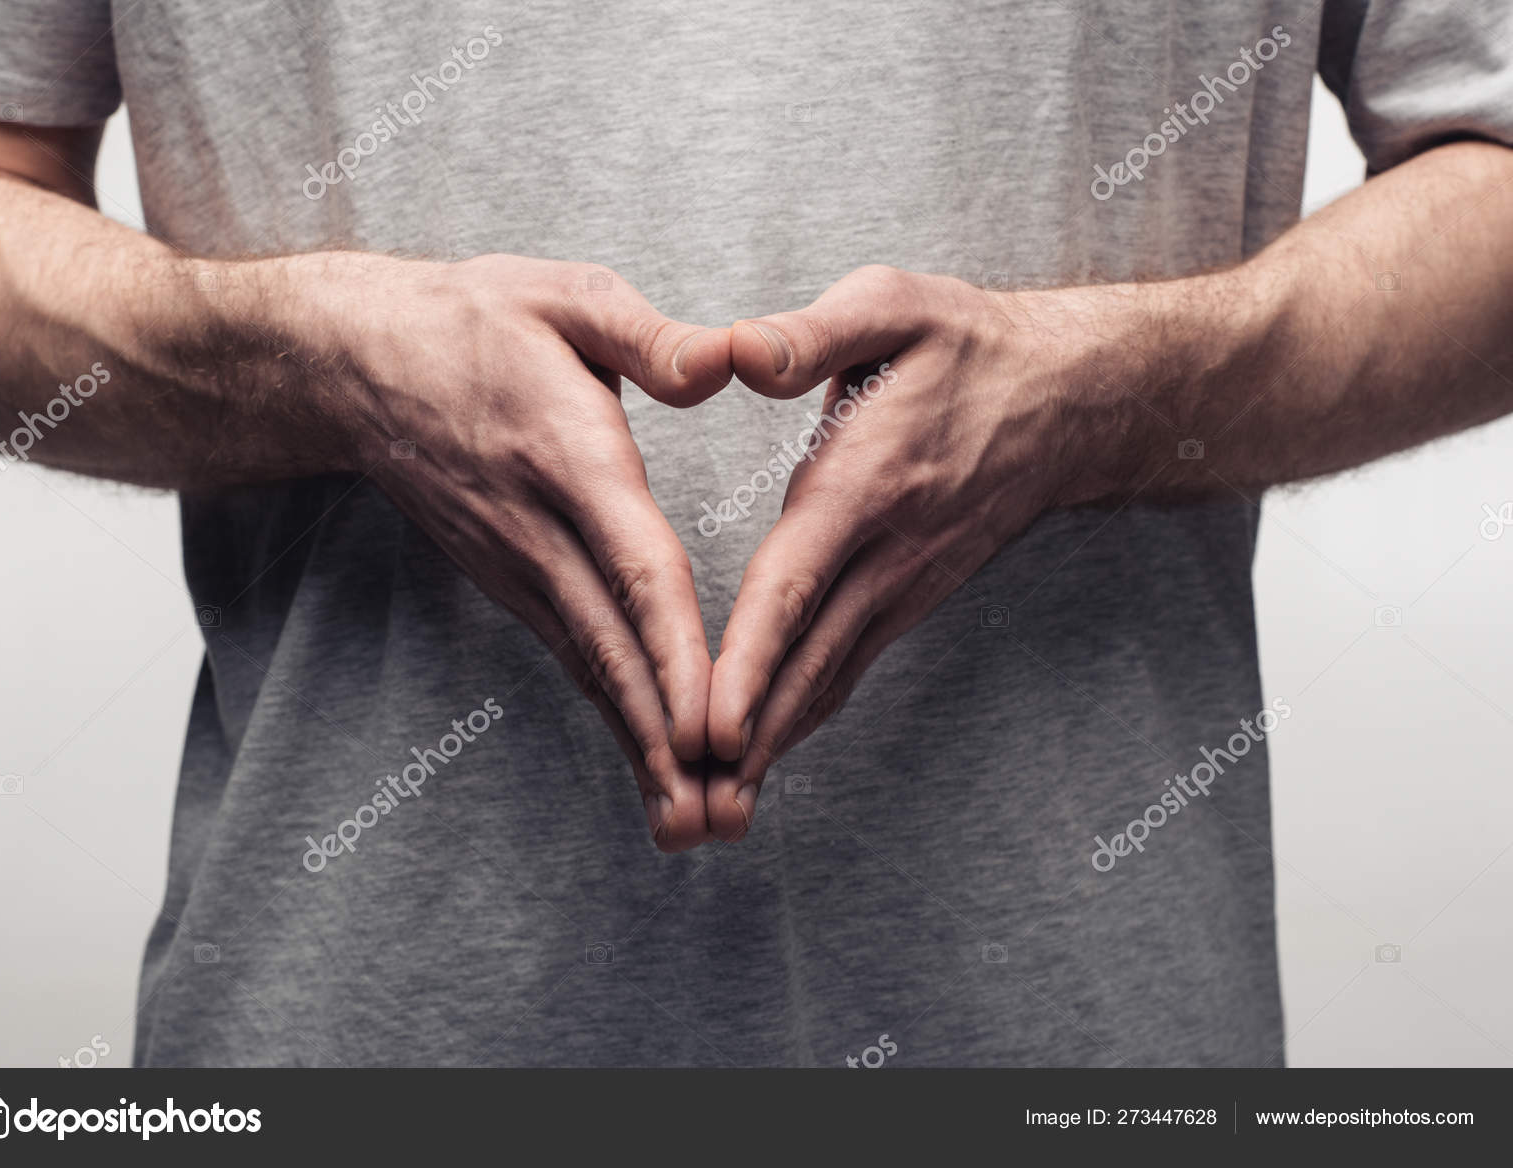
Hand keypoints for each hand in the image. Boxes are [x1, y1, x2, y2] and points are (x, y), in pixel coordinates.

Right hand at [332, 253, 731, 851]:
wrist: (352, 365)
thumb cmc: (471, 321)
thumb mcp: (563, 295)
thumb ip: (649, 337)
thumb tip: (730, 361)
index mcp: (566, 454)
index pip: (632, 565)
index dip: (672, 649)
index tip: (706, 724)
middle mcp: (538, 529)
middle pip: (611, 646)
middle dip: (662, 736)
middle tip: (712, 816)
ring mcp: (517, 565)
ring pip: (589, 667)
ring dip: (639, 746)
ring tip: (692, 818)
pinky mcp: (511, 580)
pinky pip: (573, 655)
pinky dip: (614, 714)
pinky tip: (652, 762)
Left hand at [705, 265, 1114, 839]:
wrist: (1070, 397)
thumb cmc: (967, 344)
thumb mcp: (891, 307)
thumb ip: (809, 333)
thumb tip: (734, 351)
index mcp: (868, 481)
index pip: (798, 582)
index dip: (752, 657)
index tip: (713, 726)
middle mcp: (890, 549)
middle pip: (812, 658)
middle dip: (751, 736)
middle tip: (695, 807)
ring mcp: (907, 582)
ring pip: (833, 674)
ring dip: (776, 741)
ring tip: (718, 804)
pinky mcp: (912, 595)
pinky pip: (851, 664)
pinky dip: (807, 712)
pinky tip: (768, 748)